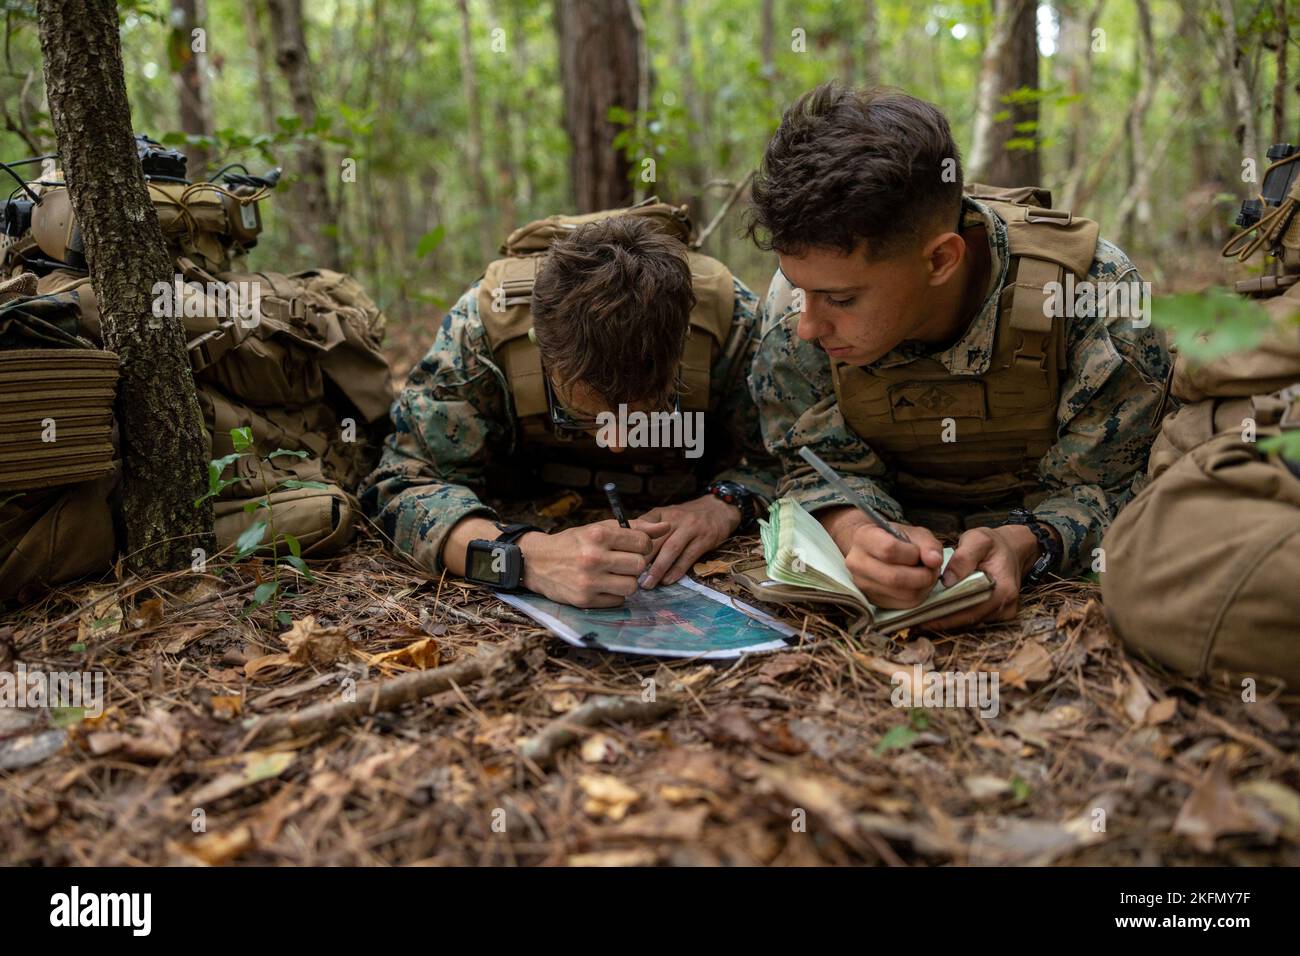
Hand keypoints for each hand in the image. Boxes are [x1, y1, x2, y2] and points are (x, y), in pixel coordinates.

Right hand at [521, 519, 668, 607]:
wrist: (537, 562)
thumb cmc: (573, 543)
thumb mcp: (599, 529)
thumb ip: (634, 527)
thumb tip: (666, 526)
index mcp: (598, 535)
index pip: (642, 542)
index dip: (643, 546)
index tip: (634, 547)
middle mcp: (593, 558)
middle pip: (639, 565)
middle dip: (635, 564)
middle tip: (624, 562)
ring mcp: (589, 581)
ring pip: (631, 586)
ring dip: (627, 581)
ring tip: (614, 575)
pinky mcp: (584, 600)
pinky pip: (617, 601)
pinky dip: (614, 595)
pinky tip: (603, 586)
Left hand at [633, 494, 741, 587]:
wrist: (718, 508)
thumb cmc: (686, 517)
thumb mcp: (666, 516)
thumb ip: (648, 530)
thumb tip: (627, 550)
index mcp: (660, 514)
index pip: (641, 527)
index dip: (630, 543)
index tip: (619, 559)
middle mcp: (674, 519)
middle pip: (654, 540)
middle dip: (640, 560)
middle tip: (630, 578)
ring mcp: (690, 528)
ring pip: (671, 550)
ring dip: (658, 569)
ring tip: (647, 584)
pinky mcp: (704, 539)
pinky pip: (688, 557)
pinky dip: (677, 570)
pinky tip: (667, 581)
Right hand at [841, 520, 945, 608]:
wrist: (874, 550)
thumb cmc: (896, 538)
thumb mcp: (914, 533)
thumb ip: (928, 544)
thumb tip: (935, 561)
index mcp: (864, 538)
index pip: (888, 550)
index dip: (911, 554)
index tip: (918, 553)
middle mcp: (857, 563)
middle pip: (894, 577)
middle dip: (922, 575)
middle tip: (932, 569)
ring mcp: (862, 585)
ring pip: (902, 594)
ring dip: (923, 587)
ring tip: (925, 575)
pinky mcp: (873, 600)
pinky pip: (904, 605)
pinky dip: (918, 596)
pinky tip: (918, 585)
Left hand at [922, 524, 1039, 629]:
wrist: (1011, 549)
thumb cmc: (993, 544)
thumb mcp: (978, 540)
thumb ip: (963, 558)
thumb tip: (948, 581)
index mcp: (1003, 590)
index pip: (971, 610)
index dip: (946, 616)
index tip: (923, 617)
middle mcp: (1005, 606)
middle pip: (968, 620)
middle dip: (942, 621)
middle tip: (915, 620)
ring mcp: (1002, 612)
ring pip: (969, 621)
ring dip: (946, 619)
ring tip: (920, 617)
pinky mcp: (996, 613)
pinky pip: (972, 617)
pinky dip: (954, 615)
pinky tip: (935, 612)